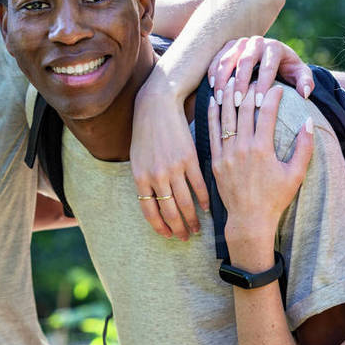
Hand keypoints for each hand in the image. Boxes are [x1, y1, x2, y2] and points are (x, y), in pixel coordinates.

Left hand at [130, 86, 203, 239]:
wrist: (157, 106)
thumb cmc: (145, 133)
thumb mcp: (138, 159)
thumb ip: (145, 181)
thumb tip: (153, 202)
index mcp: (140, 178)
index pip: (149, 212)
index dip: (160, 227)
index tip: (168, 235)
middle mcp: (156, 176)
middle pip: (169, 212)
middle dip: (178, 229)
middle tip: (185, 237)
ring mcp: (174, 169)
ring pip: (185, 203)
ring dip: (192, 219)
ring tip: (197, 228)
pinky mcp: (190, 159)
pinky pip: (199, 186)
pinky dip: (204, 200)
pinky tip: (207, 208)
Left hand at [207, 82, 313, 266]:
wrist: (249, 219)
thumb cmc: (275, 198)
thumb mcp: (296, 174)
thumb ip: (304, 147)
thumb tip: (308, 122)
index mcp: (263, 149)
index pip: (266, 113)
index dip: (272, 96)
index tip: (277, 87)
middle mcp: (243, 147)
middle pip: (244, 110)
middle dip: (249, 90)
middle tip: (253, 76)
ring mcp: (227, 153)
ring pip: (226, 117)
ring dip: (229, 96)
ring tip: (231, 79)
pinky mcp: (216, 160)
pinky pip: (213, 132)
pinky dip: (213, 114)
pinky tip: (214, 100)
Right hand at [209, 36, 313, 107]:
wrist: (274, 57)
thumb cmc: (287, 69)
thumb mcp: (300, 75)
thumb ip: (306, 82)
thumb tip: (304, 92)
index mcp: (275, 47)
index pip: (268, 66)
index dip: (263, 85)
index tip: (258, 103)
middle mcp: (257, 41)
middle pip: (245, 61)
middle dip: (240, 83)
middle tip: (236, 103)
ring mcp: (240, 42)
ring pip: (228, 59)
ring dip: (222, 79)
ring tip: (220, 98)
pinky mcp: (228, 46)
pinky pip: (217, 58)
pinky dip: (213, 72)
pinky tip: (212, 88)